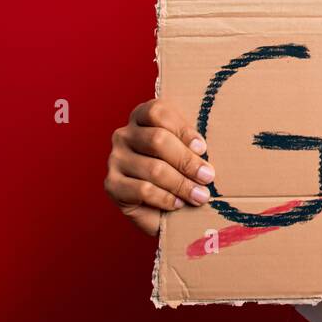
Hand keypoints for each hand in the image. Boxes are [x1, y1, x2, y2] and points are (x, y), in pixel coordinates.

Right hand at [104, 99, 215, 235]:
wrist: (164, 209)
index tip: (202, 148)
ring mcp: (116, 158)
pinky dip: (165, 198)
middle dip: (188, 161)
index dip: (183, 129)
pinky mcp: (112, 184)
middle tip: (208, 177)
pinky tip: (178, 204)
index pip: (158, 112)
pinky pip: (143, 190)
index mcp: (143, 117)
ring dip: (182, 184)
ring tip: (200, 195)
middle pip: (158, 140)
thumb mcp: (189, 152)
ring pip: (154, 168)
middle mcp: (125, 134)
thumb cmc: (181, 172)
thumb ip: (195, 145)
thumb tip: (209, 150)